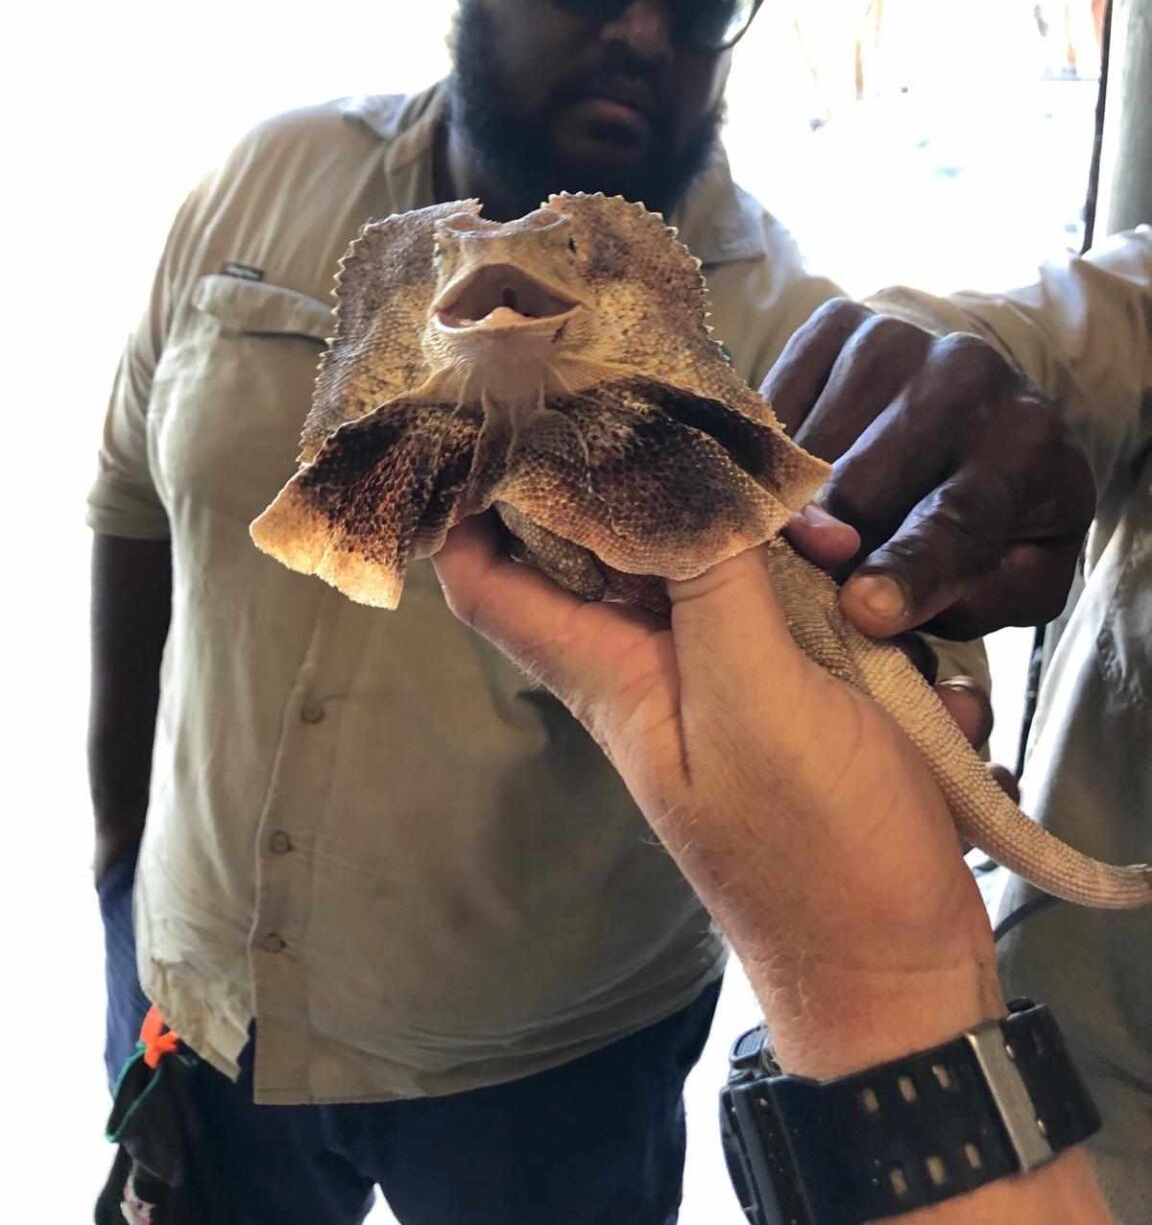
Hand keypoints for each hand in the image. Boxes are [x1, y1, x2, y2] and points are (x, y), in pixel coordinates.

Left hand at [434, 517, 1003, 1078]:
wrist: (903, 966)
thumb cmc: (812, 855)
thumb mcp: (754, 701)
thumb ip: (710, 584)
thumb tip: (674, 473)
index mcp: (611, 673)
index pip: (489, 582)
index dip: (468, 506)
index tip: (488, 424)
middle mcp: (658, 666)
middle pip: (623, 543)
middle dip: (680, 491)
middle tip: (757, 471)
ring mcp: (735, 678)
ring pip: (732, 567)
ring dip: (793, 550)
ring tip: (850, 559)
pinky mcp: (806, 692)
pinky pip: (813, 613)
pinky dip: (851, 608)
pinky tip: (896, 636)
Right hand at [763, 301, 1094, 639]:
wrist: (975, 403)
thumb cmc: (997, 511)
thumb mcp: (1021, 572)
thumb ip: (972, 601)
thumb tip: (880, 610)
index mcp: (1030, 446)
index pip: (960, 518)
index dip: (910, 569)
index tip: (863, 609)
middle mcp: (968, 374)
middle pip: (866, 486)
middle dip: (830, 549)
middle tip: (813, 586)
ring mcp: (897, 339)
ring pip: (811, 449)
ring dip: (793, 506)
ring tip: (803, 535)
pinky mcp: (838, 321)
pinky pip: (774, 401)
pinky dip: (766, 452)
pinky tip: (787, 477)